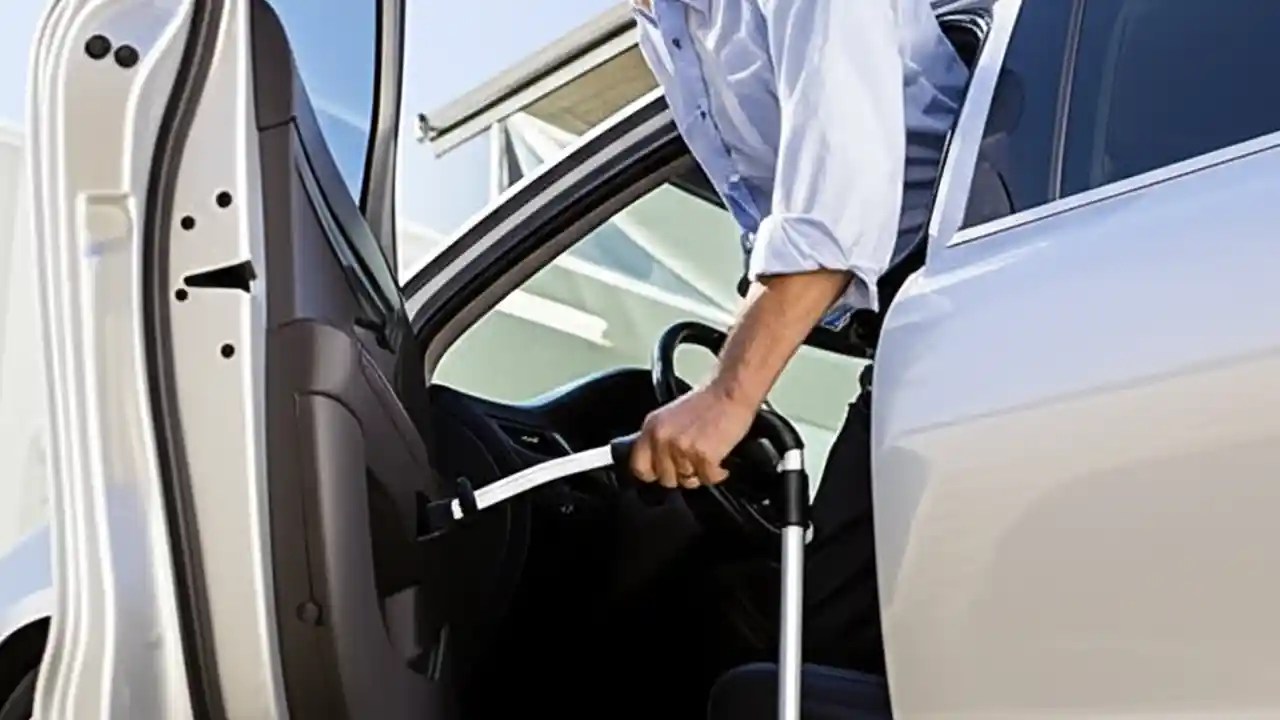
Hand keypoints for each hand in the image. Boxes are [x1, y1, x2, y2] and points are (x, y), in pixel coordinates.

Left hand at [631, 384, 757, 488]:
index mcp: (651, 427)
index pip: (638, 466)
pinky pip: (708, 479)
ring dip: (700, 473)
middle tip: (694, 463)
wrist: (731, 391)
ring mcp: (682, 448)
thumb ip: (660, 439)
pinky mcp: (703, 456)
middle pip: (665, 479)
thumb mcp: (671, 416)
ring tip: (709, 457)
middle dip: (681, 475)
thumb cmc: (708, 402)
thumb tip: (657, 464)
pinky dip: (717, 474)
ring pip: (688, 481)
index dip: (653, 473)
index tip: (665, 472)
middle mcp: (662, 438)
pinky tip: (720, 462)